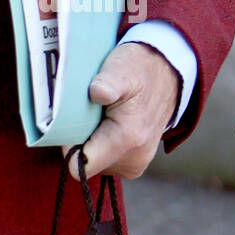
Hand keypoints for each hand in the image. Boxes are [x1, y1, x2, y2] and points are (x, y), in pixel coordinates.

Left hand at [63, 42, 180, 181]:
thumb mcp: (120, 69)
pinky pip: (106, 161)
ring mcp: (136, 163)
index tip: (69, 123)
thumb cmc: (138, 69)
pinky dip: (101, 144)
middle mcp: (134, 159)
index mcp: (127, 139)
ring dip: (90, 142)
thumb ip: (108, 82)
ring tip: (98, 116)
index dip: (68, 145)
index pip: (81, 166)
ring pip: (95, 163)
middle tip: (85, 113)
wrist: (166, 74)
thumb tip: (98, 93)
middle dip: (79, 141)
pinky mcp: (136, 163)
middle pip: (86, 164)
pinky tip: (106, 123)